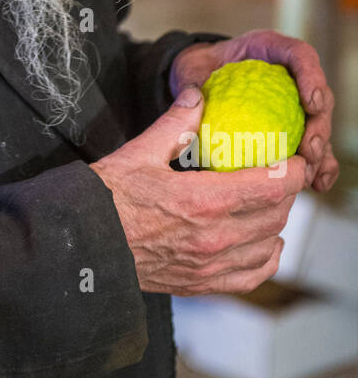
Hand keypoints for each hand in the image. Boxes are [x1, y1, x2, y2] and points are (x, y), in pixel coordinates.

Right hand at [90, 87, 305, 295]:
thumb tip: (198, 94)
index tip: (296, 156)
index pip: (271, 186)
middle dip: (286, 190)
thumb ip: (176, 122)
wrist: (82, 245)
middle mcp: (214, 238)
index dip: (293, 170)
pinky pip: (252, 275)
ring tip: (268, 201)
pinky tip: (266, 242)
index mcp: (202, 200)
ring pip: (269, 242)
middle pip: (276, 213)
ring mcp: (209, 265)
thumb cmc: (106, 198)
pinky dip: (267, 257)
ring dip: (276, 220)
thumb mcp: (139, 152)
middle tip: (280, 172)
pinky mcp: (201, 283)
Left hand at [170, 31, 337, 194]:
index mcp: (271, 50)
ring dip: (321, 152)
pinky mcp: (293, 127)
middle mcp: (291, 74)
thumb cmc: (199, 72)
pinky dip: (317, 166)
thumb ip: (193, 83)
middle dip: (320, 125)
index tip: (311, 103)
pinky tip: (317, 185)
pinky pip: (309, 147)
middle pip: (319, 97)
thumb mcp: (192, 70)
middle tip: (308, 150)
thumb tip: (193, 99)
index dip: (312, 78)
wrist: (201, 80)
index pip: (299, 56)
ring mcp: (296, 102)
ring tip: (312, 174)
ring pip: (319, 125)